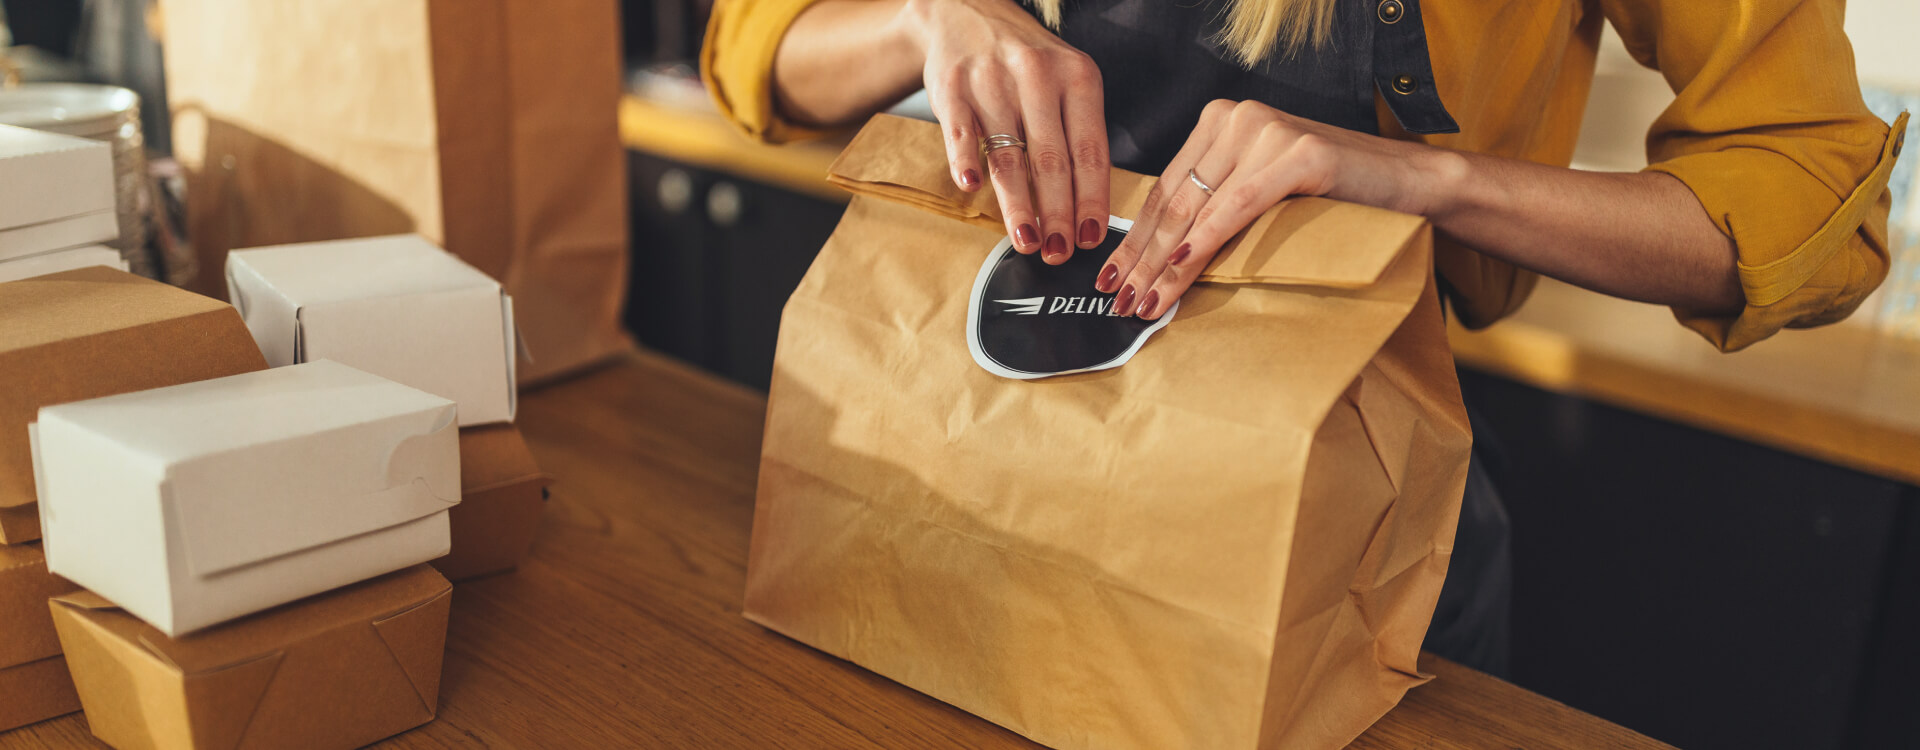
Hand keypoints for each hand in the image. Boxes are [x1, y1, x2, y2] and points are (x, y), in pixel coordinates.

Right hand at [901, 0, 1110, 261]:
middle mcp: (1037, 76)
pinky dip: (965, 160)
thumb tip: (1087, 207)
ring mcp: (992, 81)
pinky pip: (960, 131)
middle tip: (1059, 253)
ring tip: (1027, 241)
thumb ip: (1078, 134)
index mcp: (1077, 77)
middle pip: (1052, 160)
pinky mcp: (952, 87)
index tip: (1090, 237)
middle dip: (1058, 214)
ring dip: (1018, 205)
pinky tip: (971, 187)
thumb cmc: (1025, 62)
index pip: (1090, 150)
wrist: (967, 12)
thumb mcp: (1066, 81)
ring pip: (1009, 154)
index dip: (1092, 199)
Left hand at [1099, 99, 1462, 318]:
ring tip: (1145, 301)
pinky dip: (1207, 242)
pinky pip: (1238, 207)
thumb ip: (1216, 205)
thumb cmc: (1333, 195)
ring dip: (1166, 263)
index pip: (1166, 189)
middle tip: (1119, 300)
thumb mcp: (1260, 193)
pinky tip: (1180, 271)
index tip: (1111, 277)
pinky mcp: (1299, 153)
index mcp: (1220, 123)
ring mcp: (1267, 132)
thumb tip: (1159, 257)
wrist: (1408, 182)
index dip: (1135, 237)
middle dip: (1143, 257)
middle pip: (1176, 200)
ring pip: (1199, 208)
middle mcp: (1237, 119)